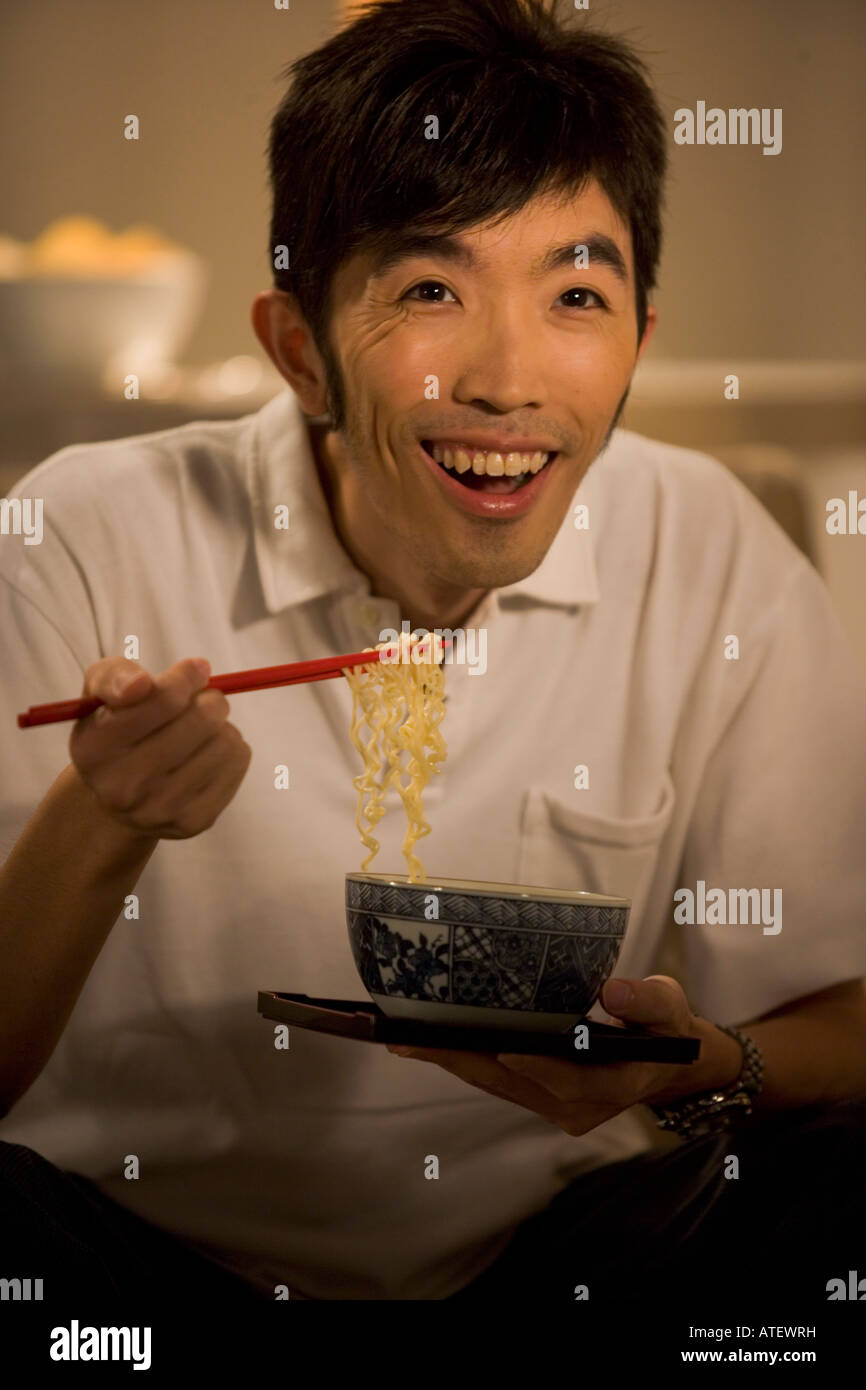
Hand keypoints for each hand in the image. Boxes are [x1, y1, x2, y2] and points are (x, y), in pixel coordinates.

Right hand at [69, 656, 251, 840]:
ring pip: (226, 739)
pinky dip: (231, 747)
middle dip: (211, 698)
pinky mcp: (194, 822)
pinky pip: (238, 761)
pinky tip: (208, 753)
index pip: (162, 699)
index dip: (187, 676)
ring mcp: (160, 810)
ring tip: (201, 730)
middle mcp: (122, 787)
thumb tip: (141, 683)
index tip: (196, 669)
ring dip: (221, 724)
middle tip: (205, 699)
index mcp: (94, 749)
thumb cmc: (115, 728)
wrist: (121, 797)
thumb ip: (113, 676)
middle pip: (203, 718)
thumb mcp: (100, 693)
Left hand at [386, 975, 737, 1137]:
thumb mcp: (671, 1008)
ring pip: (494, 1084)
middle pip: (511, 1083)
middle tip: (410, 1038)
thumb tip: (614, 992)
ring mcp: (553, 1107)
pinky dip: (461, 1059)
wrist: (667, 1063)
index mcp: (613, 1087)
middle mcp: (577, 1107)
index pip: (570, 1082)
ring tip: (402, 1037)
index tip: (504, 1047)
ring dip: (449, 1060)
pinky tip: (428, 1040)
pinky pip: (493, 1080)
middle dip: (461, 1059)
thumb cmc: (667, 1027)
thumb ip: (648, 1001)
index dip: (537, 1066)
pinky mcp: (536, 1098)